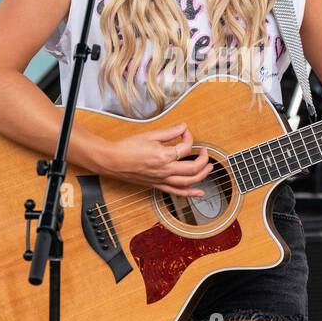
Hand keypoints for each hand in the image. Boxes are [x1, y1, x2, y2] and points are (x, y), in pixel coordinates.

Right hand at [98, 121, 213, 196]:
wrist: (112, 161)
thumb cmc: (127, 148)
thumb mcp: (150, 135)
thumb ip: (169, 132)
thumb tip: (183, 127)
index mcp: (163, 155)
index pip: (185, 147)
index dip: (189, 137)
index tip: (185, 132)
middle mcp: (165, 170)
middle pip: (193, 168)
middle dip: (204, 159)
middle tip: (204, 152)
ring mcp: (162, 179)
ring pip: (188, 182)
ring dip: (202, 175)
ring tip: (209, 168)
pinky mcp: (157, 185)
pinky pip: (177, 192)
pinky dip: (190, 193)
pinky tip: (199, 192)